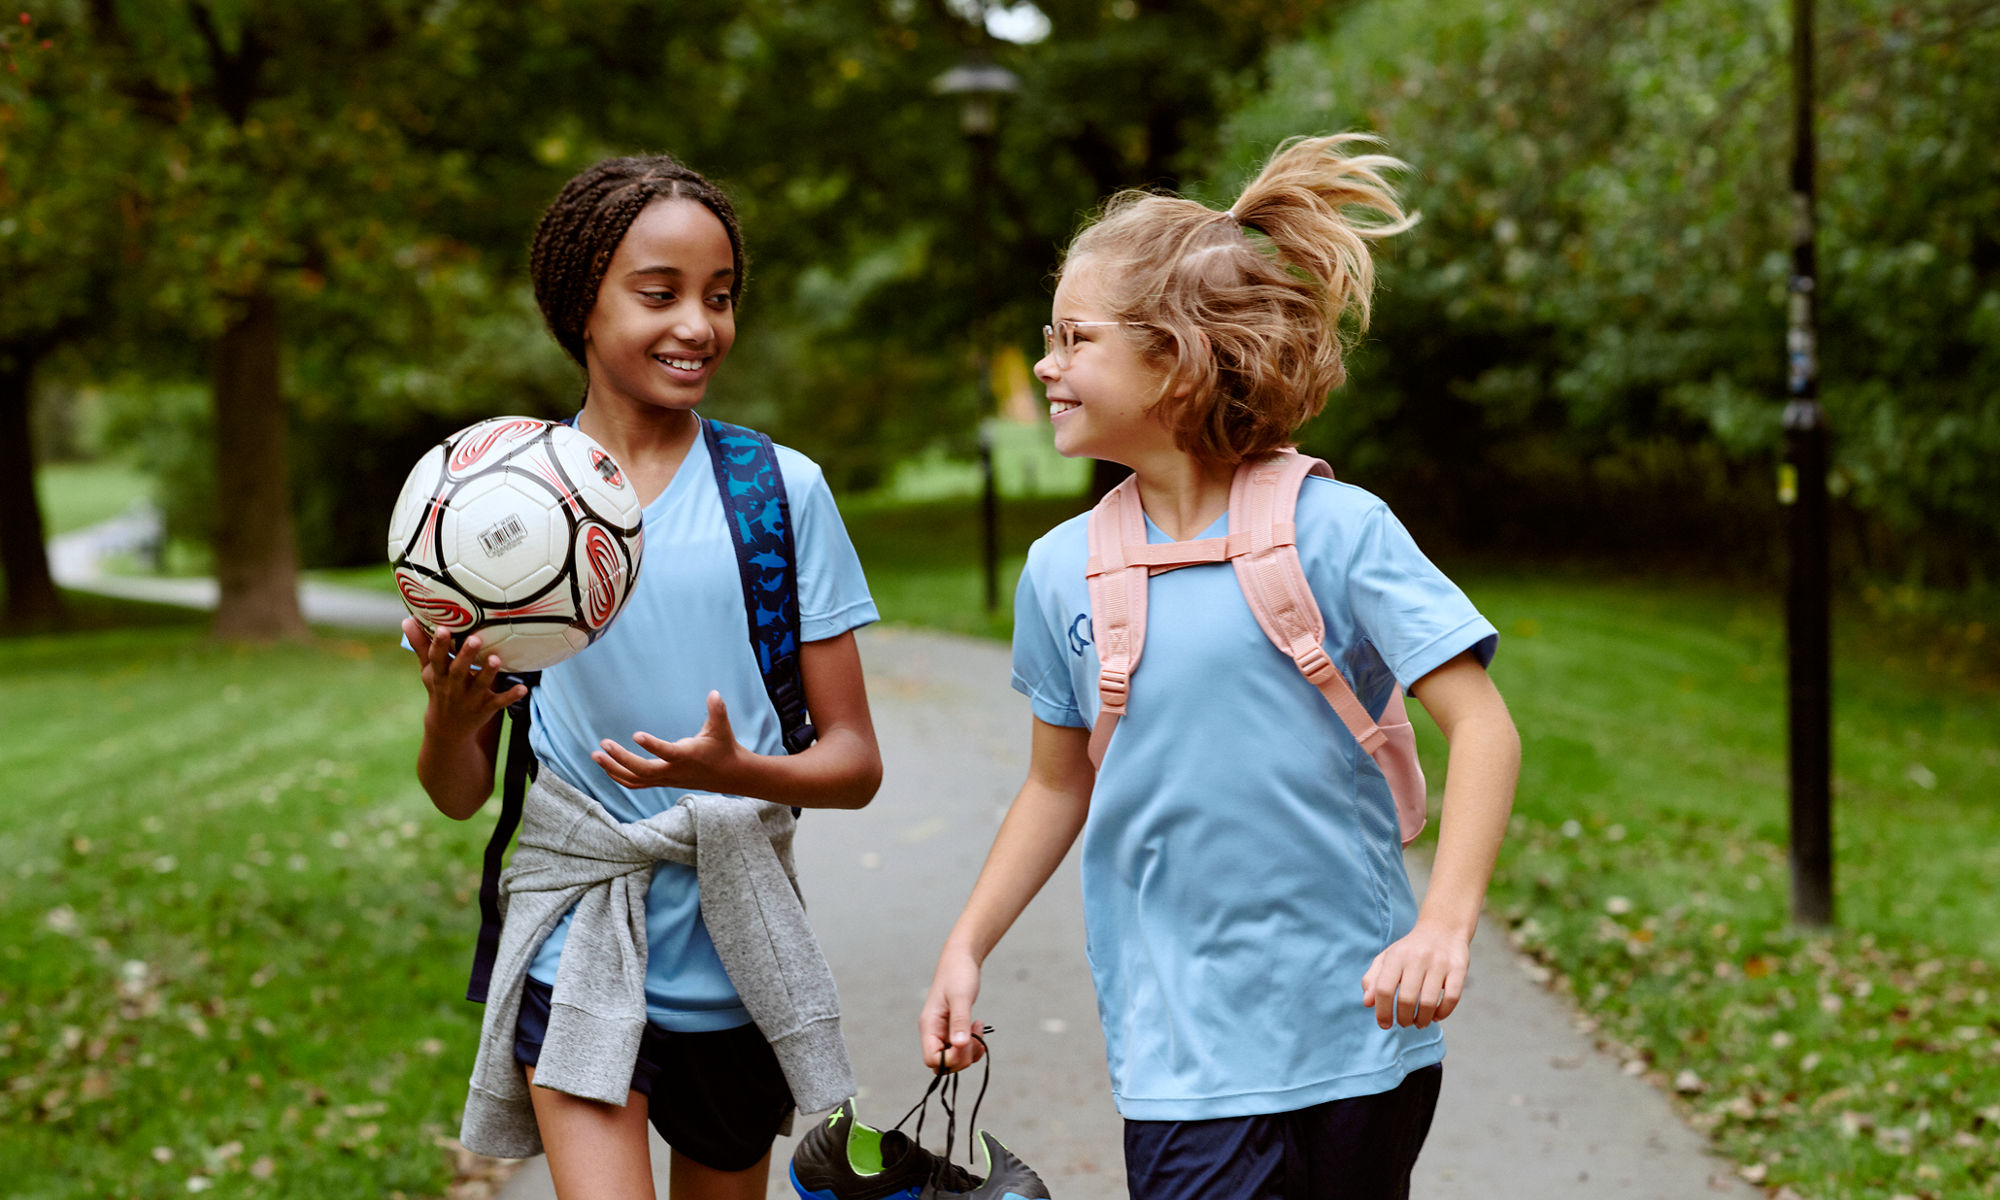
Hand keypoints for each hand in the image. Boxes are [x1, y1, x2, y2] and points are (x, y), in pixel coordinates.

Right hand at [406, 618, 524, 742]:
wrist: (447, 728)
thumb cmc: (440, 689)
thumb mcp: (429, 670)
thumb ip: (421, 645)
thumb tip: (407, 620)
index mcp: (439, 675)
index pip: (436, 659)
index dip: (438, 645)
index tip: (442, 628)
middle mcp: (453, 687)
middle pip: (458, 671)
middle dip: (466, 656)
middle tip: (475, 639)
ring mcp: (470, 699)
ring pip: (479, 685)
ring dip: (488, 673)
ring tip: (495, 659)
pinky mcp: (486, 708)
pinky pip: (499, 702)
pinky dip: (511, 696)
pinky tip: (523, 688)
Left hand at [592, 691, 747, 793]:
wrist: (728, 775)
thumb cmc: (723, 747)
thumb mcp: (721, 728)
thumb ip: (717, 711)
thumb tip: (714, 693)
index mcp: (687, 756)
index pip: (667, 753)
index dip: (652, 745)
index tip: (636, 734)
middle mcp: (673, 771)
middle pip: (642, 771)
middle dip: (620, 758)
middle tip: (603, 744)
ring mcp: (666, 779)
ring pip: (634, 780)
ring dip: (613, 769)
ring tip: (595, 755)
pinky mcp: (662, 781)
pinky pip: (636, 783)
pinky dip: (619, 776)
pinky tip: (606, 766)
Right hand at [920, 947, 984, 1072]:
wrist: (961, 958)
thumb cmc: (958, 974)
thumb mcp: (961, 997)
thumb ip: (959, 1022)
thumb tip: (960, 1046)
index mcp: (929, 1026)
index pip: (932, 1059)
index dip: (951, 1059)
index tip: (966, 1043)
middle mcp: (933, 1032)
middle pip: (944, 1064)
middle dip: (963, 1056)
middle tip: (975, 1035)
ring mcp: (942, 1032)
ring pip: (954, 1058)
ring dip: (970, 1051)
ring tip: (978, 1027)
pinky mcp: (952, 1029)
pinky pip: (961, 1048)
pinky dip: (973, 1044)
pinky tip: (978, 1026)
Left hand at [1360, 920, 1469, 1029]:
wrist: (1443, 928)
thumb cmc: (1410, 950)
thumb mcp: (1387, 958)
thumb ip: (1373, 979)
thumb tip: (1367, 1003)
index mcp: (1396, 956)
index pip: (1384, 989)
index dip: (1382, 1011)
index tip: (1385, 1024)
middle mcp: (1417, 958)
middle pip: (1406, 999)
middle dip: (1404, 1019)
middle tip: (1405, 1023)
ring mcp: (1439, 963)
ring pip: (1428, 1002)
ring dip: (1422, 1020)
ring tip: (1419, 1023)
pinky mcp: (1459, 968)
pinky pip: (1451, 998)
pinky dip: (1442, 1013)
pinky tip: (1436, 1015)